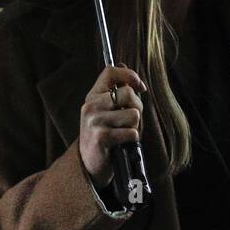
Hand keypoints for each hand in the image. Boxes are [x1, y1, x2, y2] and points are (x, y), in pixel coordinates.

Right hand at [78, 63, 146, 189]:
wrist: (89, 162)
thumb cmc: (104, 133)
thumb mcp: (106, 109)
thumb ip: (115, 90)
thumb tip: (123, 67)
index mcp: (93, 96)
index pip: (110, 72)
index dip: (129, 75)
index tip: (140, 86)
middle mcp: (91, 106)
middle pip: (127, 94)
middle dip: (137, 107)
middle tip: (130, 119)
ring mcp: (95, 121)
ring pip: (133, 114)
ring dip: (134, 126)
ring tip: (123, 132)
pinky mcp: (101, 138)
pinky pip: (131, 132)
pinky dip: (132, 138)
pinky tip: (122, 142)